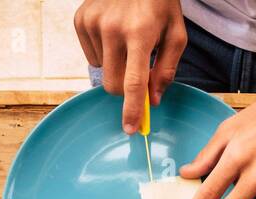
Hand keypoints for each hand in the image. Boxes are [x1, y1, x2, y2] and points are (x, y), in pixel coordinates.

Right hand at [75, 0, 186, 132]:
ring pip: (101, 71)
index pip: (134, 83)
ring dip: (115, 66)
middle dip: (126, 89)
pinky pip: (91, 55)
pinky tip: (114, 33)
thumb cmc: (159, 2)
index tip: (131, 129)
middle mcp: (112, 28)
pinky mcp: (80, 19)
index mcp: (140, 32)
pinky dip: (103, 53)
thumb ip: (167, 69)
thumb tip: (154, 100)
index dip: (133, 110)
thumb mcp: (175, 32)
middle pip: (113, 84)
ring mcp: (93, 23)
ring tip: (127, 41)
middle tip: (138, 74)